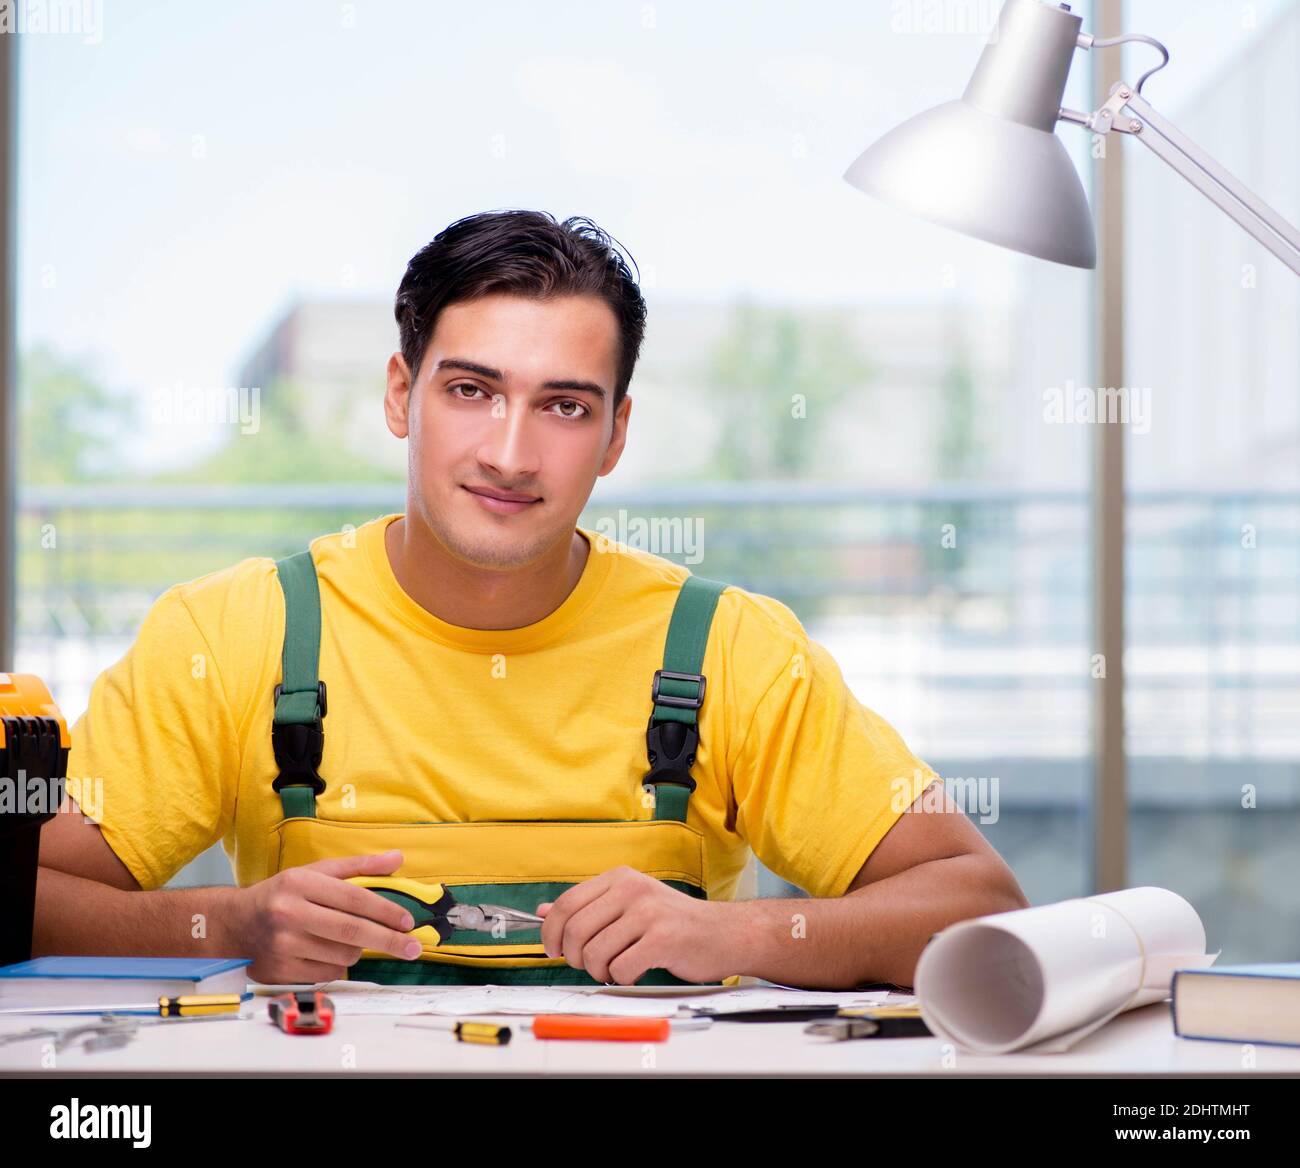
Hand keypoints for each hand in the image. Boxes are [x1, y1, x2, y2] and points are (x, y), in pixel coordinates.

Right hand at [231, 850, 422, 983]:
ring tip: (351, 940)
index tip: (407, 921)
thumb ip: (358, 866)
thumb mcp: (316, 871)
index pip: (353, 898)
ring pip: (342, 955)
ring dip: (358, 950)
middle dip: (388, 940)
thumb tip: (397, 858)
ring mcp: (283, 945)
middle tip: (413, 947)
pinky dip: (338, 965)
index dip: (385, 910)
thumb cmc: (282, 895)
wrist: (234, 924)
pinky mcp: (280, 971)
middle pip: (351, 931)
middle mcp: (289, 913)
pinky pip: (327, 974)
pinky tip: (328, 953)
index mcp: (300, 883)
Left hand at [536, 866, 741, 985]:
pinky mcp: (662, 939)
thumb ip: (587, 907)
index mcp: (619, 878)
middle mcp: (631, 889)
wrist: (724, 933)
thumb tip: (542, 911)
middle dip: (575, 957)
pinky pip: (620, 969)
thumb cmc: (674, 922)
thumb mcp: (629, 904)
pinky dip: (623, 978)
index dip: (550, 932)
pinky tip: (638, 969)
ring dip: (601, 971)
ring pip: (594, 954)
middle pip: (574, 930)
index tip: (554, 948)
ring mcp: (648, 912)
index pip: (565, 903)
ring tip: (619, 966)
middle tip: (590, 964)